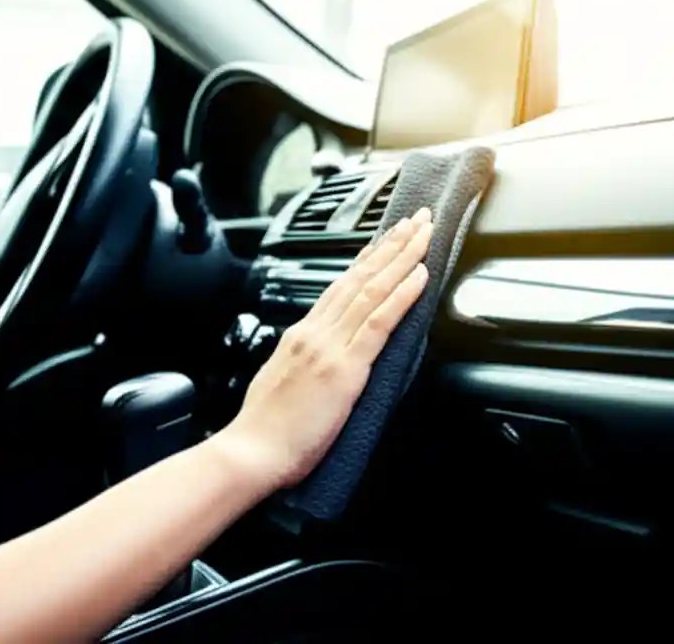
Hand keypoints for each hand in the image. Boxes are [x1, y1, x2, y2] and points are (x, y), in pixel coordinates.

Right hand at [210, 207, 432, 490]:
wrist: (250, 453)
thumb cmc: (265, 431)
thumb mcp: (285, 383)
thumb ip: (307, 363)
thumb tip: (325, 360)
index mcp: (302, 336)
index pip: (341, 287)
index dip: (367, 259)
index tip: (386, 238)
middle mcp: (315, 333)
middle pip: (360, 277)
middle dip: (391, 245)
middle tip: (415, 219)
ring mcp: (330, 347)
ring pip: (372, 290)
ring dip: (402, 257)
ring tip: (423, 234)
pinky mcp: (345, 369)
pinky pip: (379, 322)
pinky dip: (401, 295)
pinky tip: (418, 275)